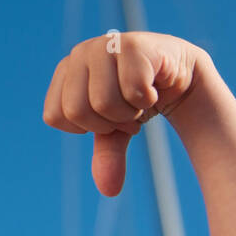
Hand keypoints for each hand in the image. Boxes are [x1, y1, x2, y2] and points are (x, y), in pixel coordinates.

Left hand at [42, 31, 206, 195]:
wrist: (179, 76)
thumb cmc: (137, 99)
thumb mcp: (117, 130)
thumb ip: (107, 155)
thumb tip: (108, 190)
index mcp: (65, 71)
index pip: (55, 116)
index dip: (87, 128)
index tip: (108, 119)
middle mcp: (79, 53)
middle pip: (76, 111)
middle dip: (109, 123)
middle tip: (127, 112)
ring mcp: (104, 45)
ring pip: (102, 103)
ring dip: (129, 112)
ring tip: (139, 99)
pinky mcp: (132, 44)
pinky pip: (132, 90)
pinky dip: (146, 100)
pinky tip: (153, 87)